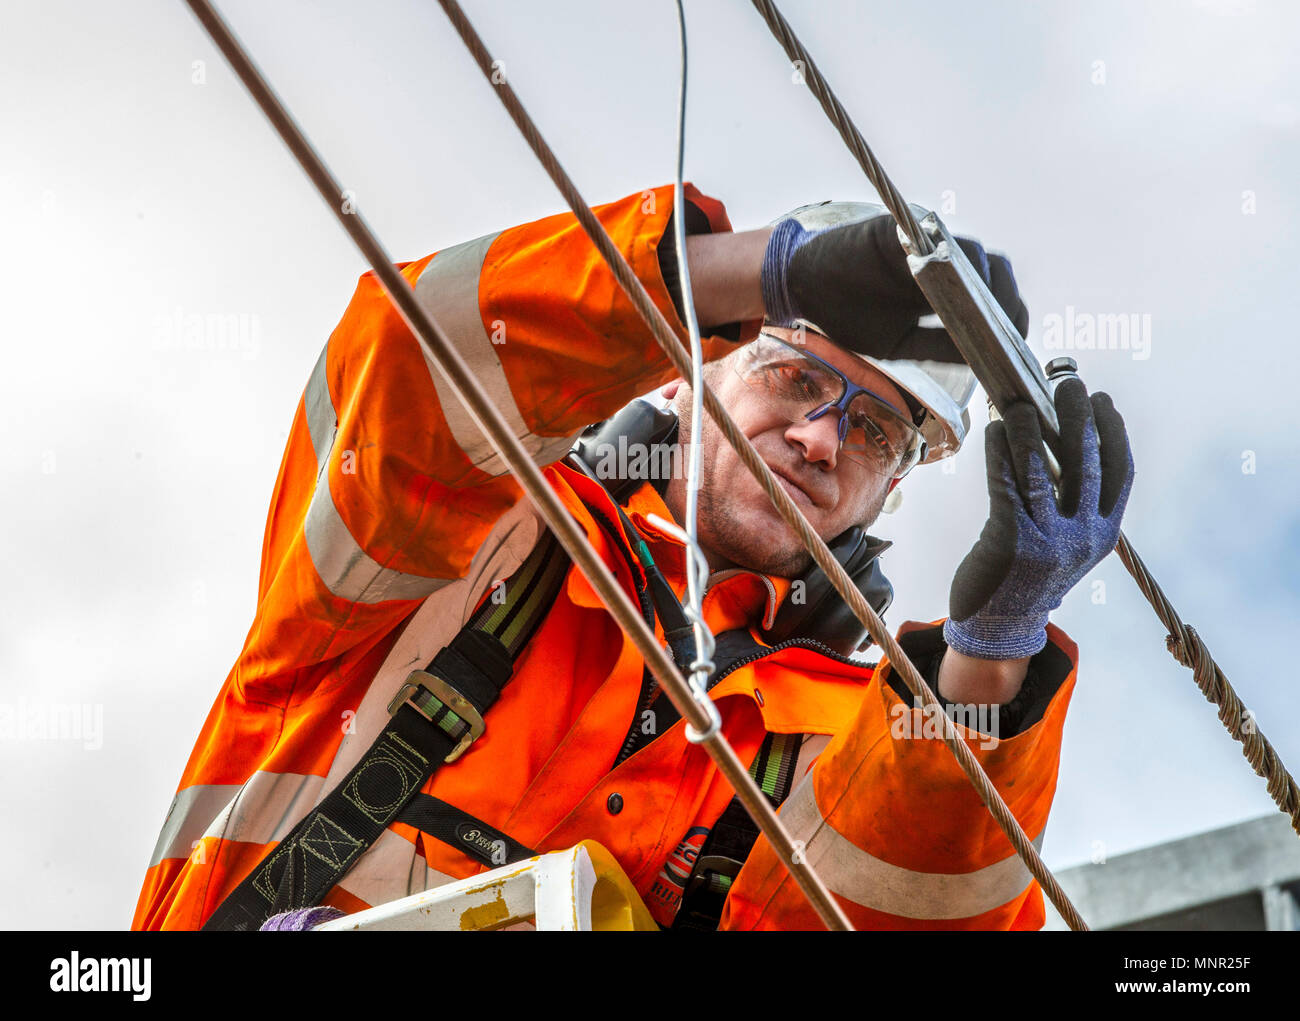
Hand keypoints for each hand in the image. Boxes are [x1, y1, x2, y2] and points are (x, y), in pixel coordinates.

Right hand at [760, 205, 1028, 361]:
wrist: (802, 286)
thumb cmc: (848, 314)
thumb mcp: (899, 343)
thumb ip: (938, 346)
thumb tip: (982, 357)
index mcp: (942, 288)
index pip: (990, 299)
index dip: (1007, 319)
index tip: (1012, 346)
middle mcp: (940, 260)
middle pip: (994, 274)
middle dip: (1005, 304)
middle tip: (1006, 334)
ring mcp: (926, 241)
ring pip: (977, 257)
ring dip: (988, 287)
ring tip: (988, 318)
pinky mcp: (908, 229)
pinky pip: (941, 244)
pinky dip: (959, 266)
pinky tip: (960, 295)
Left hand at [943, 377, 1134, 659]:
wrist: (1000, 626)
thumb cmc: (1029, 575)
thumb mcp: (1067, 544)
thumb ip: (1072, 504)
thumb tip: (1062, 442)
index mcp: (1104, 535)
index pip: (1121, 474)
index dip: (1115, 432)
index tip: (1105, 401)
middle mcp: (1082, 537)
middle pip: (1085, 463)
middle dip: (1077, 417)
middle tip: (1069, 384)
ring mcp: (1047, 539)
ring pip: (1040, 469)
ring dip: (1030, 428)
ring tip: (1020, 399)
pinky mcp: (1011, 540)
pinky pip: (1005, 484)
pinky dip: (999, 452)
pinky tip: (995, 431)